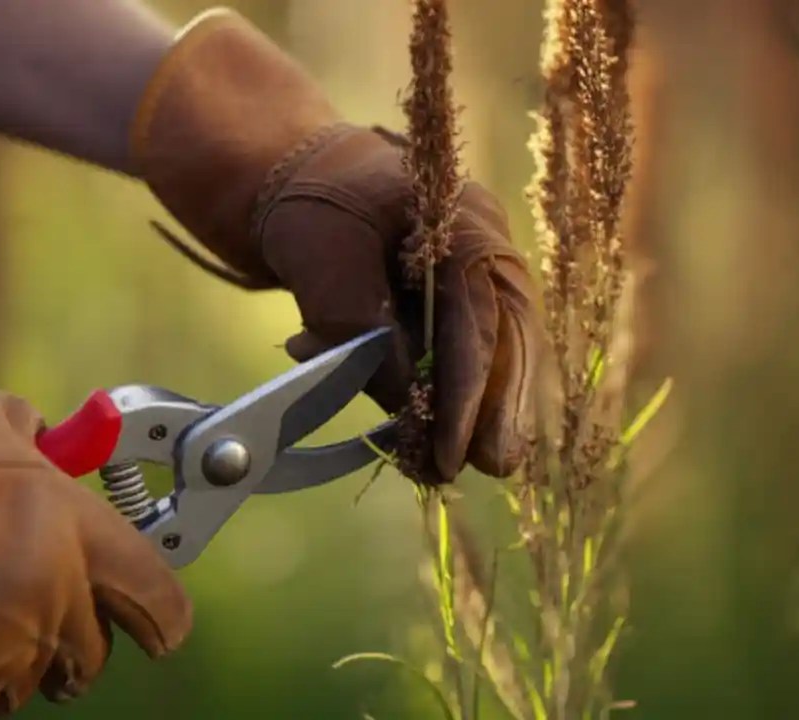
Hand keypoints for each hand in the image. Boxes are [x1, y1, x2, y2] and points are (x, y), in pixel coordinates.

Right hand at [0, 364, 189, 719]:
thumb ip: (32, 435)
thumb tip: (46, 437)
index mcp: (81, 536)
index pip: (158, 598)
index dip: (161, 617)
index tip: (161, 629)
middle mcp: (55, 603)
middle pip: (89, 656)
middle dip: (67, 644)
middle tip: (32, 620)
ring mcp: (2, 658)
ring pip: (21, 689)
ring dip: (0, 667)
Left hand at [258, 126, 536, 481]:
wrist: (289, 176)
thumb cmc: (308, 203)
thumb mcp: (324, 258)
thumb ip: (362, 327)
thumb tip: (408, 404)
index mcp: (465, 223)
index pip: (481, 323)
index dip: (469, 396)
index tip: (455, 452)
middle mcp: (485, 248)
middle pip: (509, 339)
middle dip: (496, 410)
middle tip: (492, 468)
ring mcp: (474, 272)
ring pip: (493, 350)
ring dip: (469, 406)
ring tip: (445, 463)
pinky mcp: (451, 297)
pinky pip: (459, 349)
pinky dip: (435, 388)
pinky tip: (410, 426)